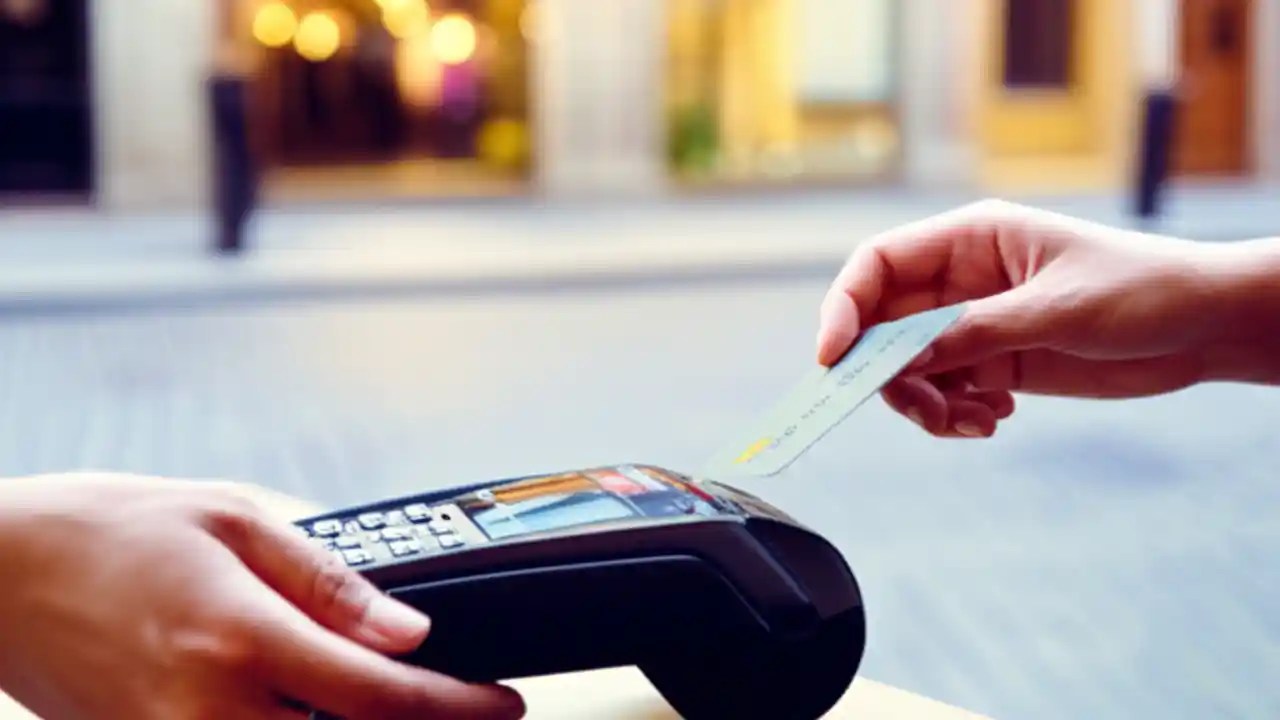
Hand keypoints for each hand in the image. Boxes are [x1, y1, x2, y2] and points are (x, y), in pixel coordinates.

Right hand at [0, 473, 524, 719]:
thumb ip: (329, 583)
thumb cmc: (111, 531)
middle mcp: (208, 712)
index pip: (380, 696)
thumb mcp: (232, 523)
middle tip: (469, 715)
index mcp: (239, 638)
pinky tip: (328, 715)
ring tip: (403, 715)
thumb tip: (411, 630)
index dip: (458, 708)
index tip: (504, 702)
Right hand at [816, 199, 1278, 437]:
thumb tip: (903, 360)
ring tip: (971, 421)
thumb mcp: (1055, 308)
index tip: (835, 359)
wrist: (1203, 326)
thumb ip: (974, 333)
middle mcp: (961, 280)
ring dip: (926, 403)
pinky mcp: (995, 362)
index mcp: (969, 240)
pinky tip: (994, 419)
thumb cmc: (1141, 289)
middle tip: (924, 410)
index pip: (878, 266)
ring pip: (910, 368)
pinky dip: (954, 414)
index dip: (844, 308)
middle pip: (884, 327)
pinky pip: (945, 392)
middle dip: (890, 374)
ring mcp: (975, 324)